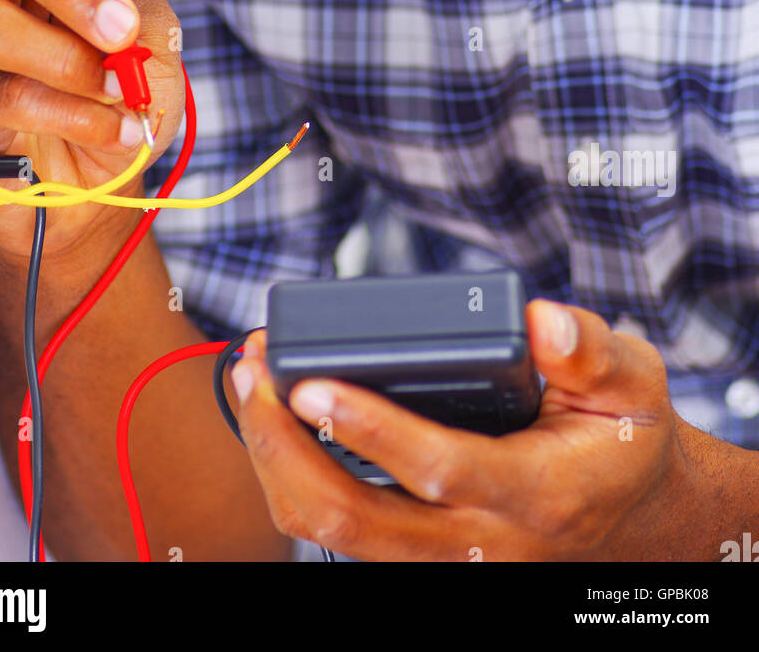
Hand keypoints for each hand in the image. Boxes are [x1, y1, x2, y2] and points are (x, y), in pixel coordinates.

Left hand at [230, 302, 713, 561]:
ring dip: (276, 460)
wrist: (632, 513)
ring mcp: (444, 562)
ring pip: (333, 535)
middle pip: (356, 521)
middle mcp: (481, 546)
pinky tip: (277, 416)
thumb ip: (591, 348)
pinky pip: (339, 533)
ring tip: (252, 381)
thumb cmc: (621, 437)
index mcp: (536, 495)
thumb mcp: (632, 382)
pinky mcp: (418, 557)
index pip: (440, 470)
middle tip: (252, 369)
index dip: (370, 428)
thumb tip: (541, 321)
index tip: (311, 384)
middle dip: (285, 446)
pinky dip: (294, 477)